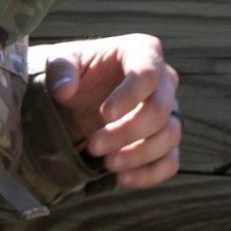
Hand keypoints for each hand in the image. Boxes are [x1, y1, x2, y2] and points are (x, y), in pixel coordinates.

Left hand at [35, 35, 181, 188]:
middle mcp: (163, 80)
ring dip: (138, 155)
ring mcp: (168, 111)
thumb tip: (66, 90)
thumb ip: (61, 70)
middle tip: (94, 146)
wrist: (76, 99)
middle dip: (127, 132)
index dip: (130, 96)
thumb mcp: (60, 62)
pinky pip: (171, 161)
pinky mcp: (165, 140)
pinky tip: (121, 179)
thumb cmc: (73, 73)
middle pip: (160, 109)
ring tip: (107, 164)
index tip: (105, 115)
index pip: (148, 72)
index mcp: (142, 51)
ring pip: (169, 136)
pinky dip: (149, 174)